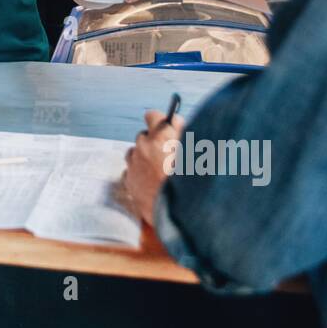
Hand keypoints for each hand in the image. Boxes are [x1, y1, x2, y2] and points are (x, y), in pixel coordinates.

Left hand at [120, 110, 186, 224]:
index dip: (159, 120)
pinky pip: (130, 171)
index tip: (164, 126)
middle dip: (152, 141)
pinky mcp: (130, 183)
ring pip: (133, 153)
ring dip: (143, 157)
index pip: (152, 116)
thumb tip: (174, 119)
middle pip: (142, 135)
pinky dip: (138, 174)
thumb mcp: (196, 149)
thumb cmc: (194, 180)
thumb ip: (182, 130)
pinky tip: (151, 182)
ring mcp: (134, 166)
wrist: (182, 212)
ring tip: (158, 169)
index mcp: (161, 136)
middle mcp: (143, 148)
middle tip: (166, 152)